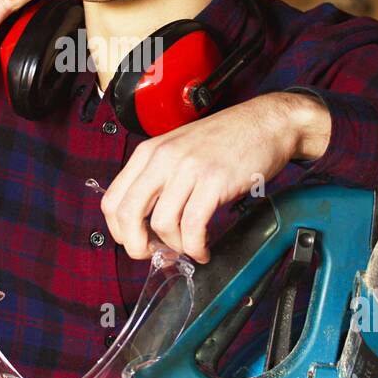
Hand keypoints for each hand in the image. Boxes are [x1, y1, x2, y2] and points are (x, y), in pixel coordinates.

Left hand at [100, 92, 330, 261]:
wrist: (265, 123)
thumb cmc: (226, 139)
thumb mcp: (179, 152)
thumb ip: (159, 180)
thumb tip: (144, 223)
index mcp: (149, 152)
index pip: (112, 200)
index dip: (120, 231)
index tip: (137, 241)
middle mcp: (163, 158)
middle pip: (128, 214)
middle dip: (138, 246)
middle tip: (157, 254)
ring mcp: (188, 168)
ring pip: (161, 223)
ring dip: (175, 247)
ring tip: (189, 249)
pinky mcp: (214, 180)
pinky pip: (193, 226)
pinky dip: (196, 246)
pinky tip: (203, 249)